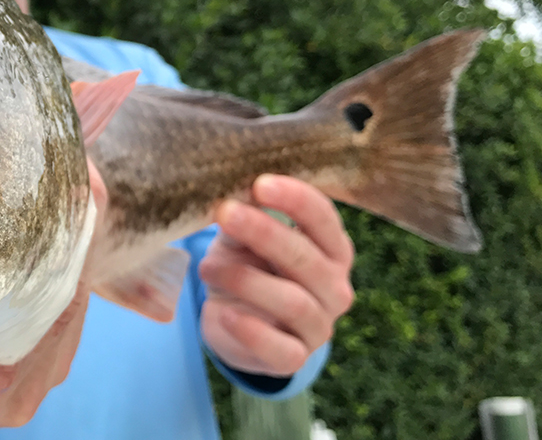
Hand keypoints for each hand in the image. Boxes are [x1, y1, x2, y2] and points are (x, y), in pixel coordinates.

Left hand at [199, 174, 354, 376]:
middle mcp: (334, 287)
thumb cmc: (245, 264)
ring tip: (207, 267)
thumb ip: (243, 215)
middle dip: (264, 233)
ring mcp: (319, 326)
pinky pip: (280, 349)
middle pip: (307, 258)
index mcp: (331, 248)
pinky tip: (223, 312)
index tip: (260, 184)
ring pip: (294, 303)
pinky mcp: (294, 358)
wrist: (233, 320)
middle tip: (225, 213)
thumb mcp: (242, 237)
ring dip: (245, 280)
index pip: (323, 218)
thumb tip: (230, 187)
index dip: (296, 199)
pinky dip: (250, 331)